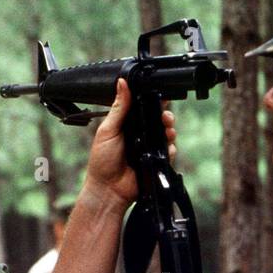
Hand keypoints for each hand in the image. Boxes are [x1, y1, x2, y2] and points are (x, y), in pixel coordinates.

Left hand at [83, 78, 176, 210]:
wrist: (108, 189)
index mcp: (127, 124)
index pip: (142, 107)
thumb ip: (119, 107)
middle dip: (165, 115)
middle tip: (165, 116)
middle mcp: (139, 134)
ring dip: (170, 130)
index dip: (152, 101)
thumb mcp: (108, 130)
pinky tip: (167, 147)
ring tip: (168, 130)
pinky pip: (168, 152)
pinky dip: (170, 149)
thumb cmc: (102, 161)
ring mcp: (149, 147)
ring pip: (166, 134)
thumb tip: (122, 83)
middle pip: (158, 119)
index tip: (160, 95)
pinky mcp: (156, 160)